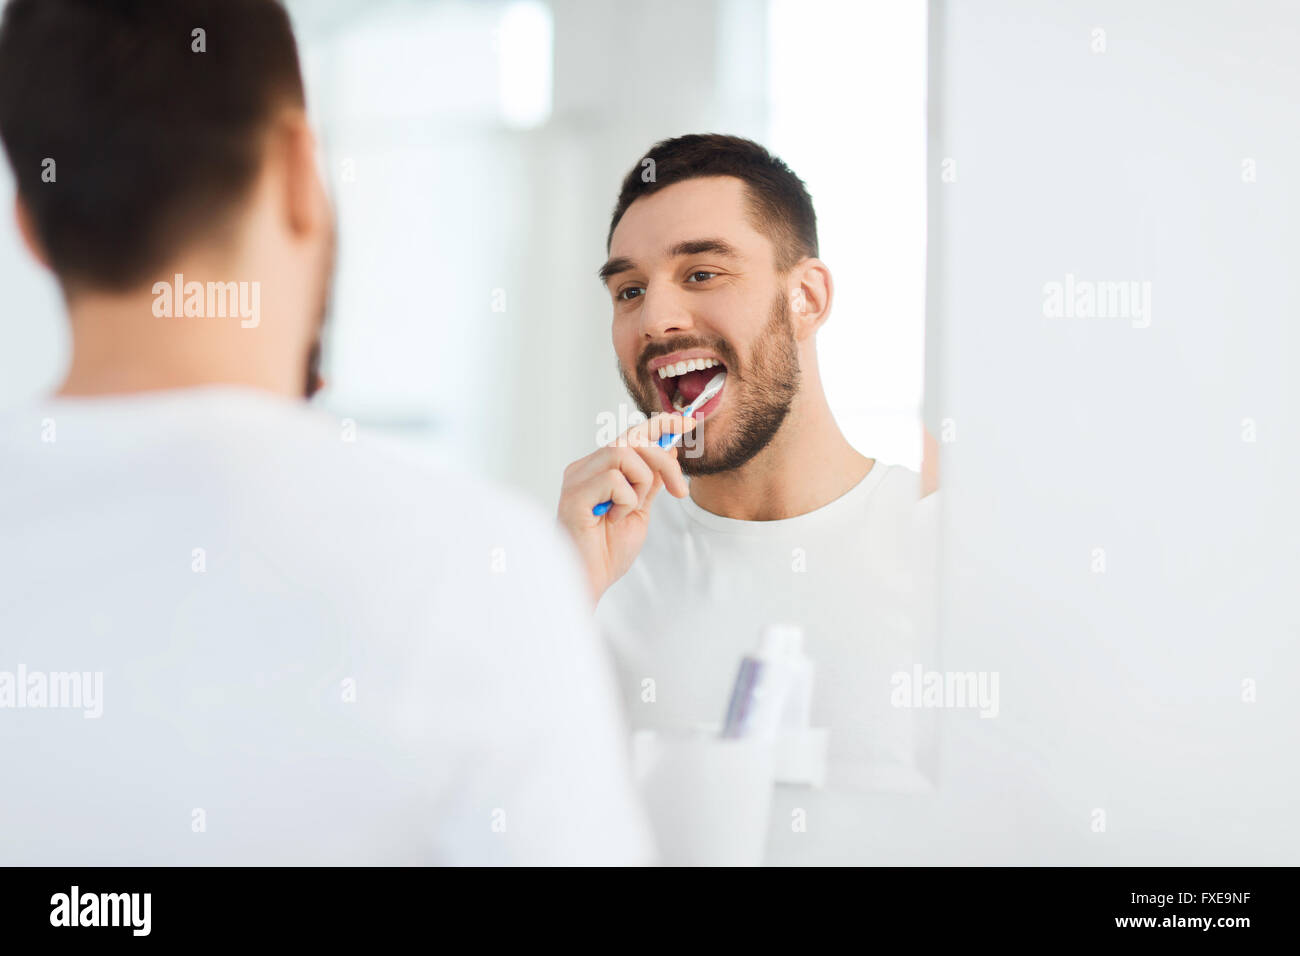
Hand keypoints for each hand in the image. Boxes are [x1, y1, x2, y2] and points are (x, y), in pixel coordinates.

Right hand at [557, 412, 694, 602]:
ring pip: (623, 453)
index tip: (687, 423)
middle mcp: (585, 468)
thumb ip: (650, 481)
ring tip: (629, 509)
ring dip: (640, 483)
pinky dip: (626, 501)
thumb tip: (668, 449)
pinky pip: (614, 479)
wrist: (588, 581)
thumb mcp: (639, 509)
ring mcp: (577, 479)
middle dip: (663, 461)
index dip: (660, 424)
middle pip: (631, 438)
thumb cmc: (606, 551)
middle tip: (679, 491)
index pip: (630, 434)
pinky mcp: (574, 494)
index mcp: (598, 470)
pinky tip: (612, 519)